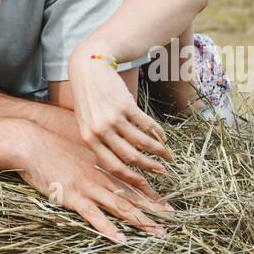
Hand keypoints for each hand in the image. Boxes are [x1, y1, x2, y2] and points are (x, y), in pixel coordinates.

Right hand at [17, 122, 174, 244]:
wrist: (29, 143)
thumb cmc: (50, 145)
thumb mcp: (77, 147)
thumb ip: (92, 157)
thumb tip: (102, 163)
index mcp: (101, 166)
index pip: (132, 182)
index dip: (151, 194)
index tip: (167, 204)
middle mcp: (99, 177)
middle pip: (132, 195)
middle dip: (153, 209)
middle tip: (173, 221)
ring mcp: (87, 187)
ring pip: (119, 206)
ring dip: (140, 220)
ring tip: (157, 232)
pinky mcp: (72, 197)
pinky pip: (93, 215)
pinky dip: (107, 228)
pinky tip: (120, 238)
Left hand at [67, 49, 172, 181]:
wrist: (88, 68)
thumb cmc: (88, 98)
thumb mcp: (86, 122)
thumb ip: (98, 142)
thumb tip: (117, 164)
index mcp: (89, 139)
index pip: (112, 166)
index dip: (131, 178)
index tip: (145, 184)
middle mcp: (101, 131)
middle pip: (130, 157)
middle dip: (150, 167)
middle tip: (163, 172)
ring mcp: (113, 117)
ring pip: (141, 142)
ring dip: (158, 151)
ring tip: (168, 155)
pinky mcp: (125, 105)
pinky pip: (146, 124)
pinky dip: (158, 133)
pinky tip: (164, 137)